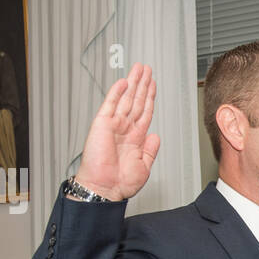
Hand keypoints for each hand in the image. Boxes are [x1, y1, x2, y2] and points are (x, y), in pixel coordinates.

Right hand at [72, 63, 160, 200]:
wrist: (105, 188)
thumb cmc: (120, 183)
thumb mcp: (144, 166)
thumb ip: (151, 150)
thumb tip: (156, 136)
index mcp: (135, 139)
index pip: (144, 112)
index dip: (150, 98)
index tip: (153, 85)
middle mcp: (125, 129)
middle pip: (136, 101)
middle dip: (143, 84)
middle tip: (147, 70)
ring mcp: (114, 125)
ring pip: (126, 98)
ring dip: (133, 83)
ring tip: (139, 69)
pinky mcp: (102, 124)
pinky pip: (111, 104)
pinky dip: (117, 92)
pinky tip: (124, 82)